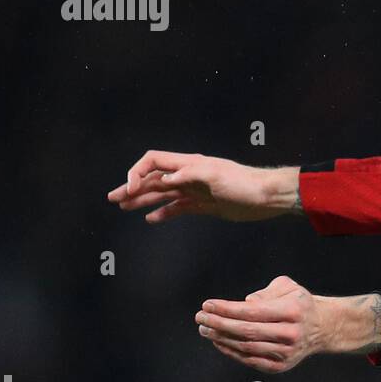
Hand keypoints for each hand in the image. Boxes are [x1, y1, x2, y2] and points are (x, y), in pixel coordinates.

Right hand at [107, 151, 298, 222]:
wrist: (267, 198)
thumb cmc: (245, 184)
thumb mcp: (218, 177)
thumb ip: (191, 175)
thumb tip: (166, 179)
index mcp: (189, 164)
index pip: (154, 161)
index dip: (137, 172)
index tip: (129, 188)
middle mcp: (189, 176)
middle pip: (154, 179)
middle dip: (132, 187)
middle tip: (113, 199)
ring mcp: (195, 190)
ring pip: (163, 194)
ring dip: (143, 200)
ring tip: (124, 207)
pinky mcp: (204, 205)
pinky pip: (178, 208)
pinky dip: (164, 213)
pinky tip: (151, 219)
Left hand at [195, 275, 376, 370]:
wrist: (323, 328)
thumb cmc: (299, 303)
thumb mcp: (287, 287)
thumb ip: (264, 292)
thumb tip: (243, 305)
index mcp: (292, 311)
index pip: (252, 312)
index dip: (226, 309)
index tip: (207, 305)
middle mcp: (291, 333)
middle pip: (246, 331)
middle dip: (219, 324)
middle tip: (200, 317)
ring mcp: (286, 353)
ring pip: (246, 347)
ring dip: (221, 338)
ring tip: (205, 329)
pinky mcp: (280, 366)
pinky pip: (250, 359)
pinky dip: (231, 351)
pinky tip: (218, 341)